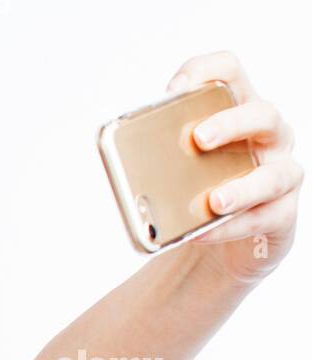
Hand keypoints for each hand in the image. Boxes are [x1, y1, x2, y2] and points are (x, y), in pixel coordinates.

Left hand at [164, 51, 301, 285]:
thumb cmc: (200, 195)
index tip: (173, 90)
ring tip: (214, 201)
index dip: (206, 71)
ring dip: (242, 188)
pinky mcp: (281, 214)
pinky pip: (264, 219)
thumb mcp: (178, 171)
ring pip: (275, 174)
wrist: (220, 245)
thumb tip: (119, 164)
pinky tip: (205, 233)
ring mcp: (280, 175)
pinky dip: (233, 228)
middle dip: (230, 124)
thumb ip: (159, 157)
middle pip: (261, 115)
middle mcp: (268, 138)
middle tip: (198, 138)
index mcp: (238, 115)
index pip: (230, 74)